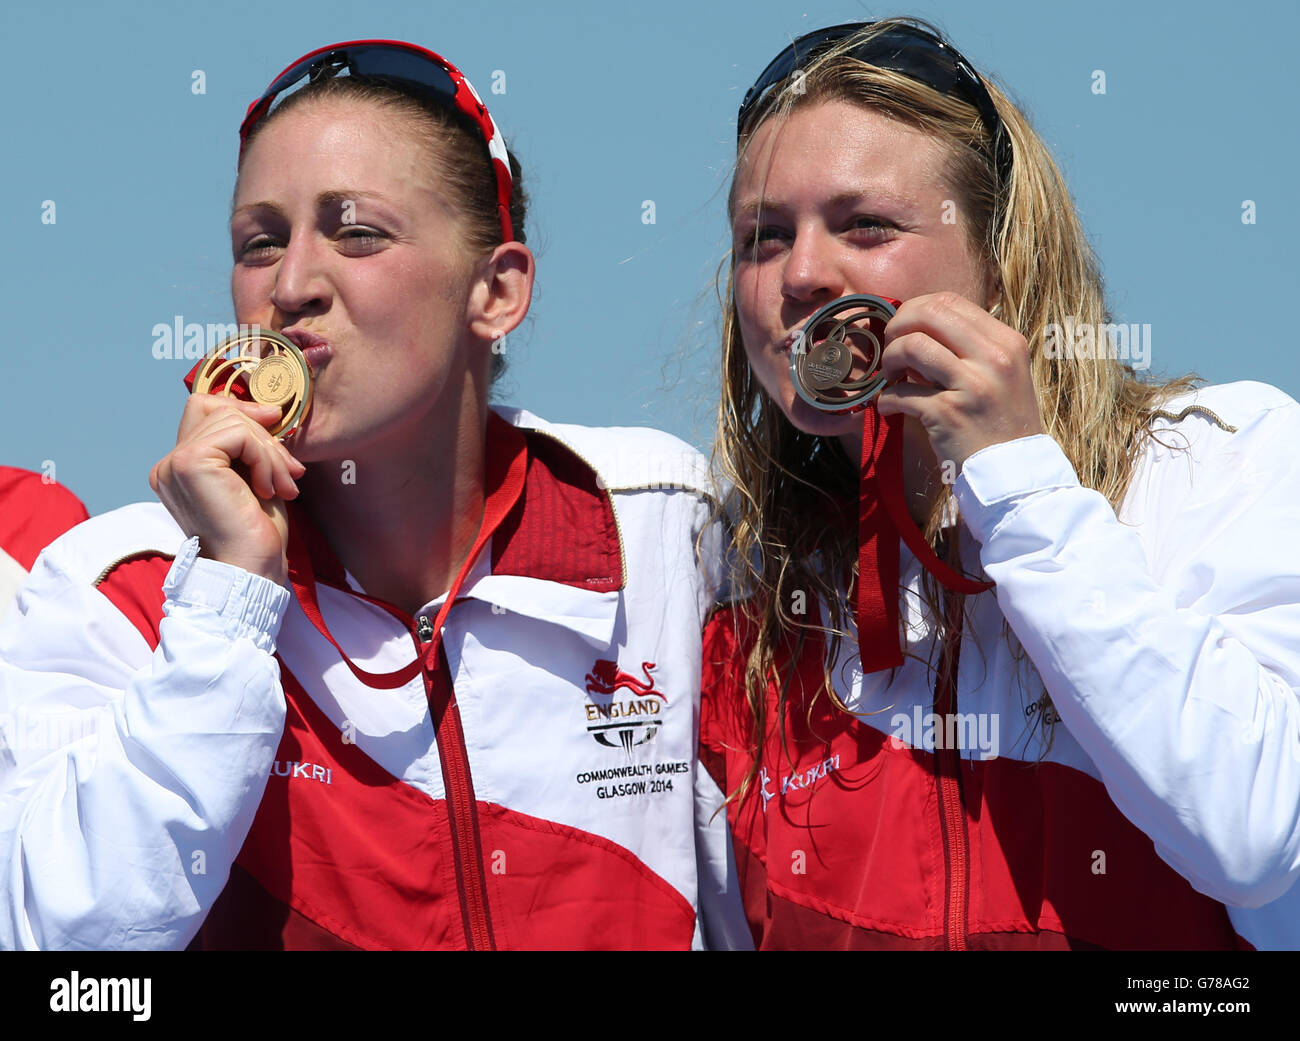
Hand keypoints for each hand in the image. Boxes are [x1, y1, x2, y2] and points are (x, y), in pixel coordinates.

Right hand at [150, 396, 306, 584]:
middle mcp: (169, 464)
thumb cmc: (256, 533)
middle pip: (221, 411)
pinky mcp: (189, 463)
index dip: (242, 409)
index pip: (204, 409)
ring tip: (282, 486)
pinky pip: (238, 435)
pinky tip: (268, 489)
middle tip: (290, 472)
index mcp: (180, 468)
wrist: (250, 570)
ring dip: (269, 453)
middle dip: (265, 436)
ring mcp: (175, 463)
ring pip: (233, 422)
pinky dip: (264, 458)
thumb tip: (267, 408)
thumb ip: (250, 444)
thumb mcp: (255, 475)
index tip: (276, 424)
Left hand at [875, 292, 1042, 472]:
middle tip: (890, 347)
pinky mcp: (949, 414)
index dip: (916, 310)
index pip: (950, 302)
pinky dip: (887, 400)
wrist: (1014, 474)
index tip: (904, 329)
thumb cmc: (999, 424)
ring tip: (891, 378)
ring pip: (912, 347)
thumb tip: (917, 326)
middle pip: (929, 313)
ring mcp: (973, 386)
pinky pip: (902, 393)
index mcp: (1007, 342)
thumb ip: (967, 348)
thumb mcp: (999, 375)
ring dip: (889, 360)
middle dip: (898, 326)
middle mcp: (994, 358)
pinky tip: (890, 408)